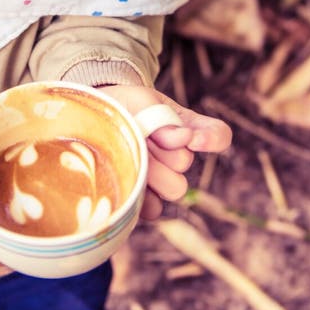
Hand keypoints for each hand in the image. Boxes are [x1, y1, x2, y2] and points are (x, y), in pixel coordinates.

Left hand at [98, 85, 231, 220]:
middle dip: (159, 150)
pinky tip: (126, 178)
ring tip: (127, 154)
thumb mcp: (139, 100)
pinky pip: (155, 209)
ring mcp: (163, 181)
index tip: (191, 136)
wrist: (91, 123)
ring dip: (149, 170)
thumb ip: (162, 116)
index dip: (211, 138)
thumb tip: (183, 138)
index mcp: (186, 127)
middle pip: (185, 162)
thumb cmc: (120, 107)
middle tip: (135, 135)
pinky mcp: (144, 202)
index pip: (218, 134)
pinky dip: (142, 197)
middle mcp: (179, 156)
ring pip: (175, 187)